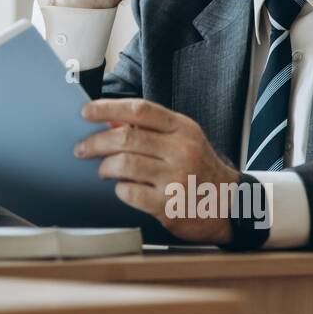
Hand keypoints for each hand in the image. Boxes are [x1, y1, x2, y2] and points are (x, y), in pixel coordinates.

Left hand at [74, 98, 240, 244]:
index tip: (86, 111)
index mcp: (183, 128)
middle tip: (82, 148)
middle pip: (126, 137)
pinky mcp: (169, 205)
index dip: (108, 108)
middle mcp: (181, 150)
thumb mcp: (184, 139)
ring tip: (103, 170)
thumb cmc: (200, 169)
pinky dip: (119, 189)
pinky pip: (130, 193)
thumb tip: (110, 122)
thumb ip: (151, 129)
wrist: (230, 205)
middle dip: (96, 142)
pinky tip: (122, 188)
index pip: (139, 109)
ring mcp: (176, 178)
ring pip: (124, 164)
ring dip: (105, 167)